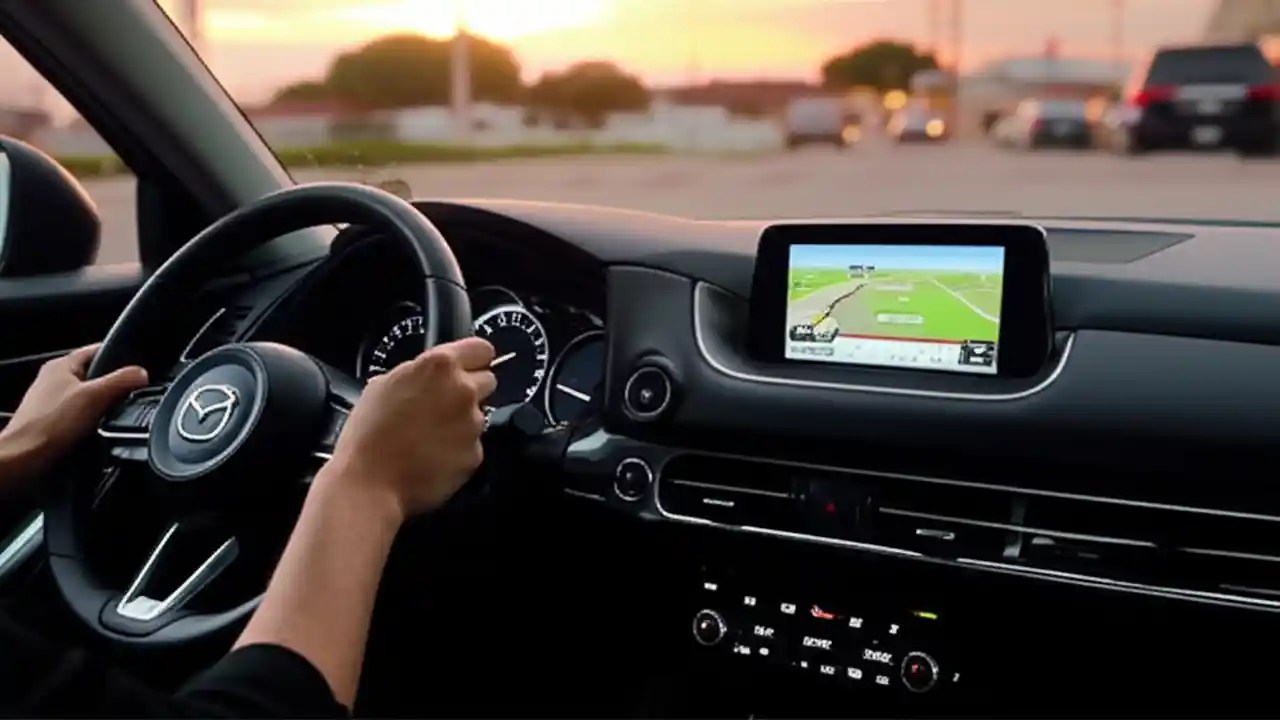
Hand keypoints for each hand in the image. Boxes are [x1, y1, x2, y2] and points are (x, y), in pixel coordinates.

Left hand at [0, 344, 147, 486]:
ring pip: (89, 398)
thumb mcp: (95, 396)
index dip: (120, 356)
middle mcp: (54, 381)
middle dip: (113, 387)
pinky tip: (97, 432)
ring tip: (110, 417)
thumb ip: (122, 380)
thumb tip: (142, 373)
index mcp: (61, 366)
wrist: (25, 458)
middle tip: (127, 396)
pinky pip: (82, 417)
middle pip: (96, 377)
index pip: (97, 350)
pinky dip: (92, 423)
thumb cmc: (49, 425)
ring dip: (102, 408)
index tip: (137, 366)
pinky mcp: (54, 423)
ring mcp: (53, 402)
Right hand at [319, 337, 496, 519]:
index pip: (481, 348)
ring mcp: (472, 424)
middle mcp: (462, 391)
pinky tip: (433, 456)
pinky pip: (473, 445)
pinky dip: (458, 450)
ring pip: (478, 416)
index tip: (469, 366)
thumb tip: (429, 375)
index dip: (474, 359)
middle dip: (470, 390)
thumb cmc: (368, 434)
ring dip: (461, 422)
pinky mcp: (475, 454)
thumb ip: (417, 373)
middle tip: (442, 406)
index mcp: (439, 366)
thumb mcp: (383, 385)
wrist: (368, 482)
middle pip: (487, 381)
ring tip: (429, 436)